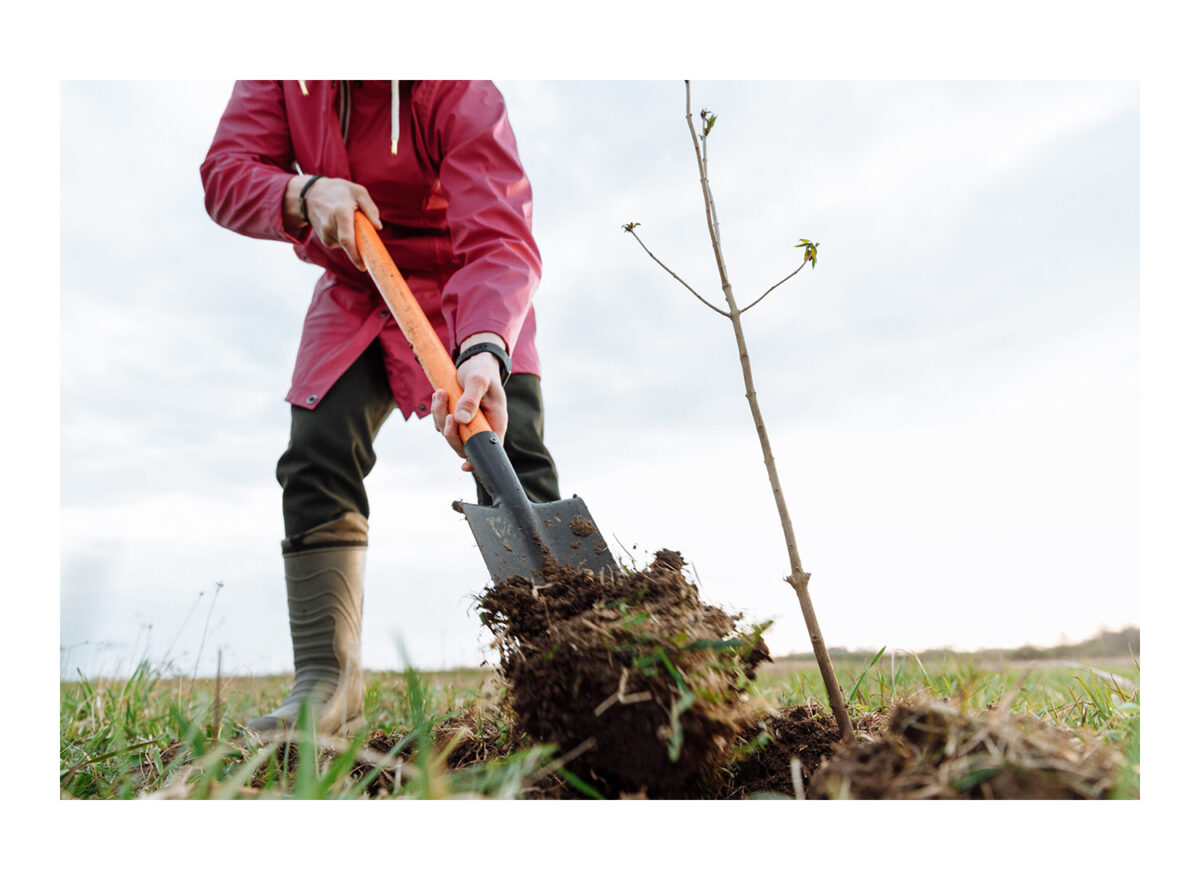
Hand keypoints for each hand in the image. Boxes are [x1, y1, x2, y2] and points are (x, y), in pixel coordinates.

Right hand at [285, 175, 380, 270]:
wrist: (310, 195)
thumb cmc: (338, 191)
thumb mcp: (357, 191)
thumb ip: (370, 208)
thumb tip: (378, 227)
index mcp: (340, 214)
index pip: (347, 240)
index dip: (354, 255)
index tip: (363, 267)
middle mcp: (330, 227)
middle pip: (351, 244)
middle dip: (361, 243)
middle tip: (363, 230)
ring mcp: (325, 235)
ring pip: (348, 244)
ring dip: (354, 236)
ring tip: (346, 219)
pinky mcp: (325, 240)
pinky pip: (343, 243)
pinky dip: (347, 237)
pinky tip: (341, 224)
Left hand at [430, 333, 508, 472]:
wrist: (475, 362)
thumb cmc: (482, 372)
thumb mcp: (478, 380)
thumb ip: (471, 399)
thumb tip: (461, 419)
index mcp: (495, 422)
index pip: (490, 449)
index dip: (478, 461)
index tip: (465, 465)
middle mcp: (482, 427)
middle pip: (464, 445)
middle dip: (451, 432)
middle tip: (448, 413)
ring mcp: (468, 424)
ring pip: (449, 433)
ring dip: (440, 415)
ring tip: (441, 393)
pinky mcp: (456, 419)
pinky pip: (442, 423)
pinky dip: (437, 411)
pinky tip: (440, 395)